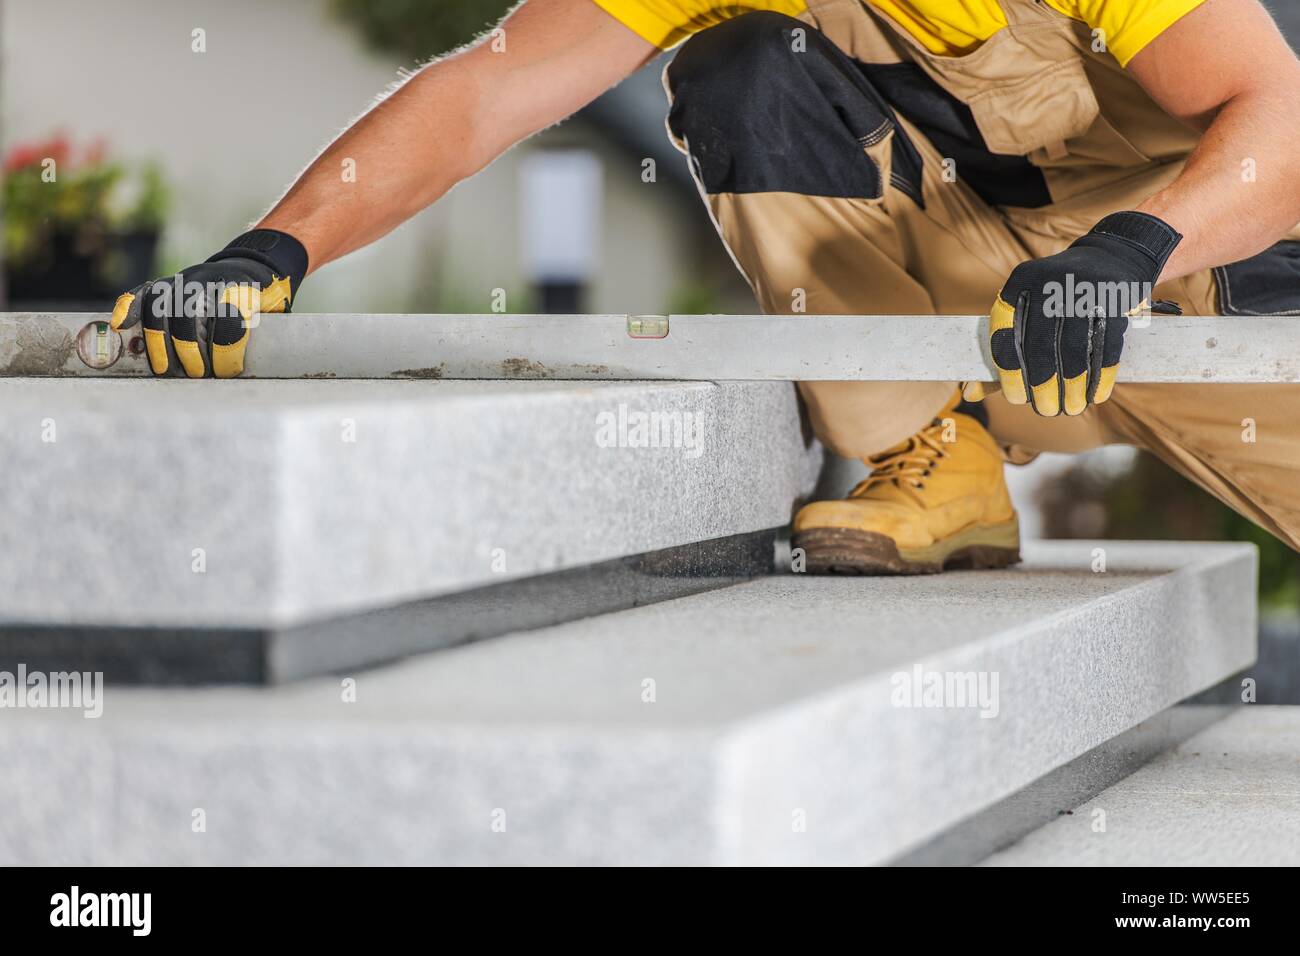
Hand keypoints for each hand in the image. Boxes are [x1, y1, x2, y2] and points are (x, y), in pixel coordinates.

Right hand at [109, 229, 307, 377]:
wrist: (251, 268)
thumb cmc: (263, 301)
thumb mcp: (273, 317)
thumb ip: (263, 341)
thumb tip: (246, 379)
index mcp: (241, 289)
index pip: (229, 319)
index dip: (226, 351)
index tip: (225, 373)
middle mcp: (209, 281)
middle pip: (187, 313)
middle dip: (188, 350)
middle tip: (195, 375)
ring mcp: (185, 279)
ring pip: (159, 304)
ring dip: (157, 340)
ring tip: (162, 369)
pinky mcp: (168, 283)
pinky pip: (143, 292)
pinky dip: (127, 307)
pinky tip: (118, 326)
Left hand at [987, 211, 1180, 416]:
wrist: (1110, 259)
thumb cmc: (1055, 299)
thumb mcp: (1025, 312)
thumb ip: (1002, 352)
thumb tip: (968, 394)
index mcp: (1019, 282)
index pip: (1005, 335)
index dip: (1009, 373)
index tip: (1016, 399)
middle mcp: (1050, 283)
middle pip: (1040, 347)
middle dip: (1043, 387)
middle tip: (1046, 410)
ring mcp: (1085, 289)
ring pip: (1074, 351)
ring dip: (1073, 388)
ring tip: (1071, 408)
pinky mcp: (1115, 300)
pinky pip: (1106, 347)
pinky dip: (1100, 377)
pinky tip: (1095, 396)